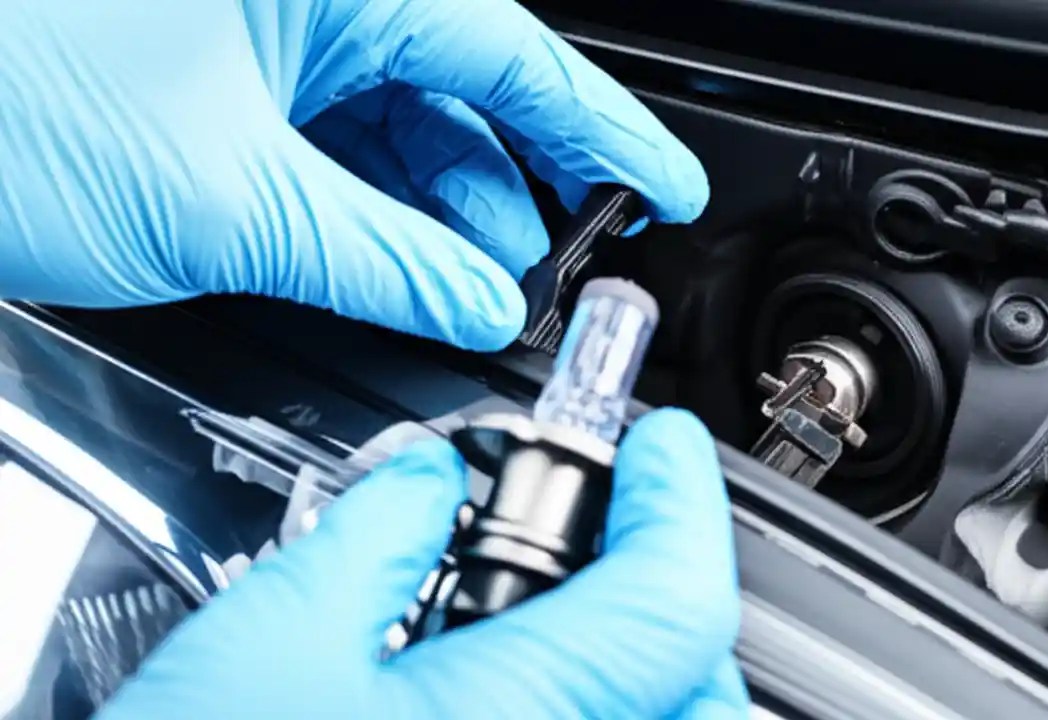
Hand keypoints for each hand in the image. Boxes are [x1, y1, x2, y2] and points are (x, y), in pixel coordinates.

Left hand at [0, 1, 705, 349]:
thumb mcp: (225, 201)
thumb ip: (379, 261)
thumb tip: (475, 298)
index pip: (512, 51)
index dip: (602, 130)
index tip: (663, 184)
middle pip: (458, 85)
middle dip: (513, 186)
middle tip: (562, 266)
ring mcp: (254, 26)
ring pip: (391, 117)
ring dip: (439, 205)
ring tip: (479, 284)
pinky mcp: (213, 69)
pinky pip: (327, 134)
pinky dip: (367, 202)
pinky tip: (398, 261)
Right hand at [97, 409, 745, 718]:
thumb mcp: (265, 645)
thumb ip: (371, 541)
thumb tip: (424, 482)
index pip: (674, 592)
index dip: (678, 493)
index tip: (660, 446)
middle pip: (710, 690)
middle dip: (678, 597)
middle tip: (623, 536)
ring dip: (662, 674)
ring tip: (578, 621)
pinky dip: (617, 719)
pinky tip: (536, 699)